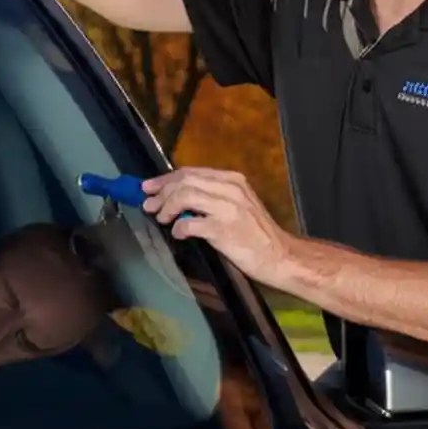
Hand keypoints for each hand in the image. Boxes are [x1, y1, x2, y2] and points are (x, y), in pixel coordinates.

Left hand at [141, 168, 292, 284]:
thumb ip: (212, 196)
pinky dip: (179, 228)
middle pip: (184, 181)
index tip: (149, 187)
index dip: (165, 179)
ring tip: (161, 218)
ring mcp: (227, 208)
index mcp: (233, 180)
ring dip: (166, 207)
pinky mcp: (223, 230)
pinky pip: (190, 223)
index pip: (191, 172)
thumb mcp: (237, 205)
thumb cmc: (256, 233)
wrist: (279, 256)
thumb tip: (178, 196)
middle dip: (161, 192)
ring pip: (184, 196)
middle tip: (148, 205)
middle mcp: (230, 189)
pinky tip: (179, 234)